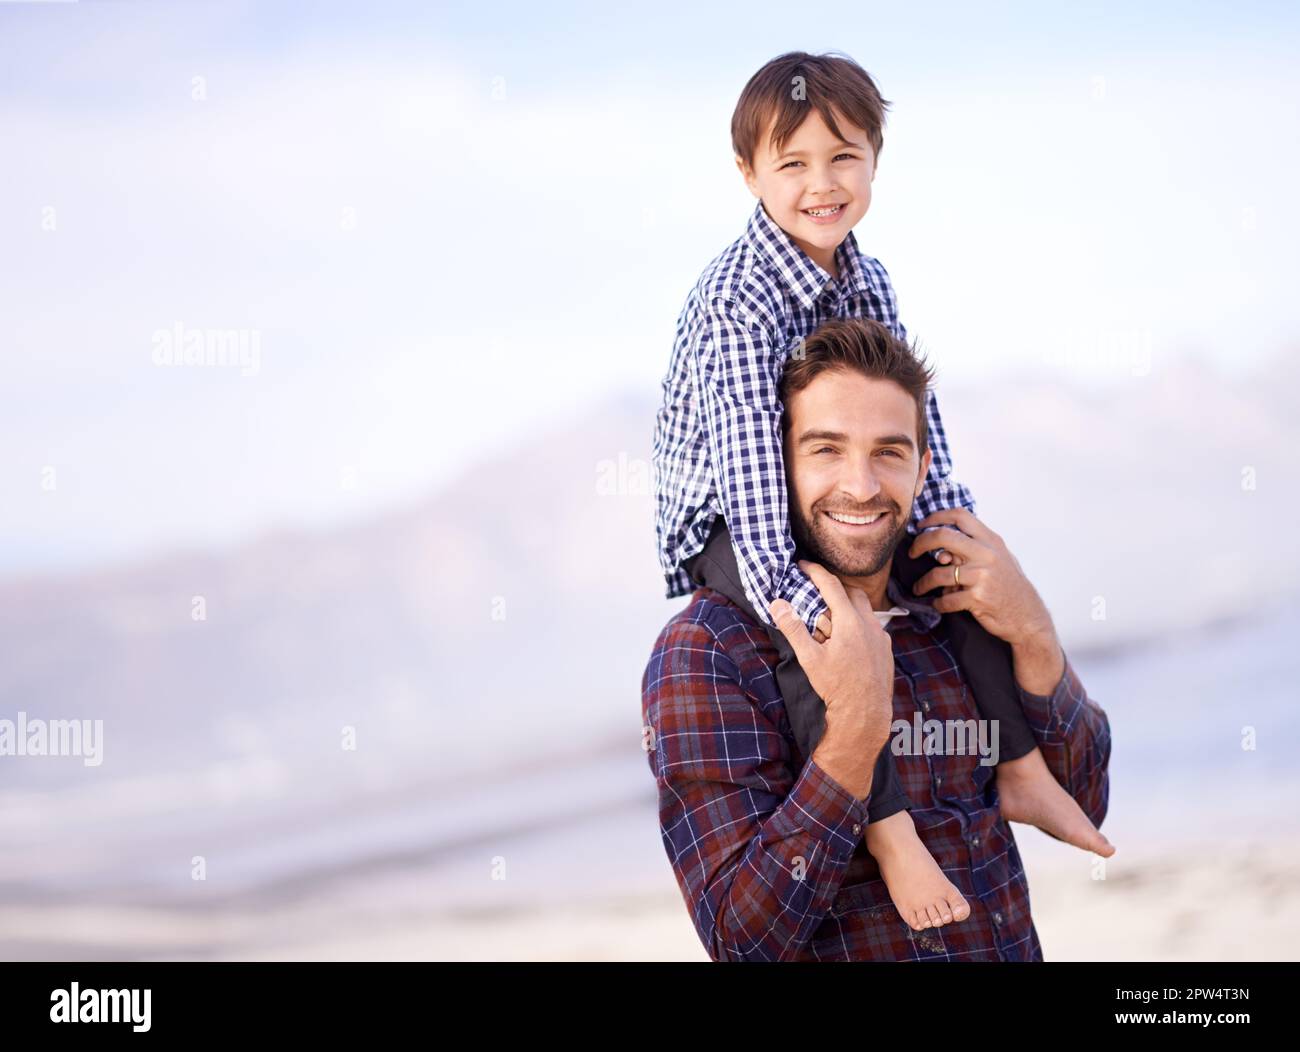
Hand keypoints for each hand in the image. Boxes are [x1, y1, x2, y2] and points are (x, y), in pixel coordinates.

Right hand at [768, 561, 894, 752]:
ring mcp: (880, 636)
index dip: (815, 571)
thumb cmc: (836, 686)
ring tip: (832, 617)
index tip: (803, 565)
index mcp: (849, 621)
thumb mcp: (809, 658)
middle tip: (817, 591)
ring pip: (865, 609)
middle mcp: (869, 624)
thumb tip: (777, 604)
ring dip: (848, 606)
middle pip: (852, 592)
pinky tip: (848, 638)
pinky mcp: (886, 648)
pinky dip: (859, 623)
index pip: (831, 585)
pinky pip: (873, 626)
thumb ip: (793, 628)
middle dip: (834, 587)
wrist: (865, 712)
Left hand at [907, 508, 1054, 650]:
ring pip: (938, 573)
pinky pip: (946, 599)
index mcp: (991, 541)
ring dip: (923, 583)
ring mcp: (981, 575)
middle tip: (912, 553)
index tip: (921, 525)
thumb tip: (942, 550)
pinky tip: (939, 604)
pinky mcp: (977, 598)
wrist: (1028, 616)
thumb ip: (974, 549)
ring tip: (919, 588)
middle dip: (920, 543)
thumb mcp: (999, 558)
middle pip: (943, 536)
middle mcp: (986, 554)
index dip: (936, 516)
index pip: (960, 516)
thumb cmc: (1010, 586)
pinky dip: (938, 604)